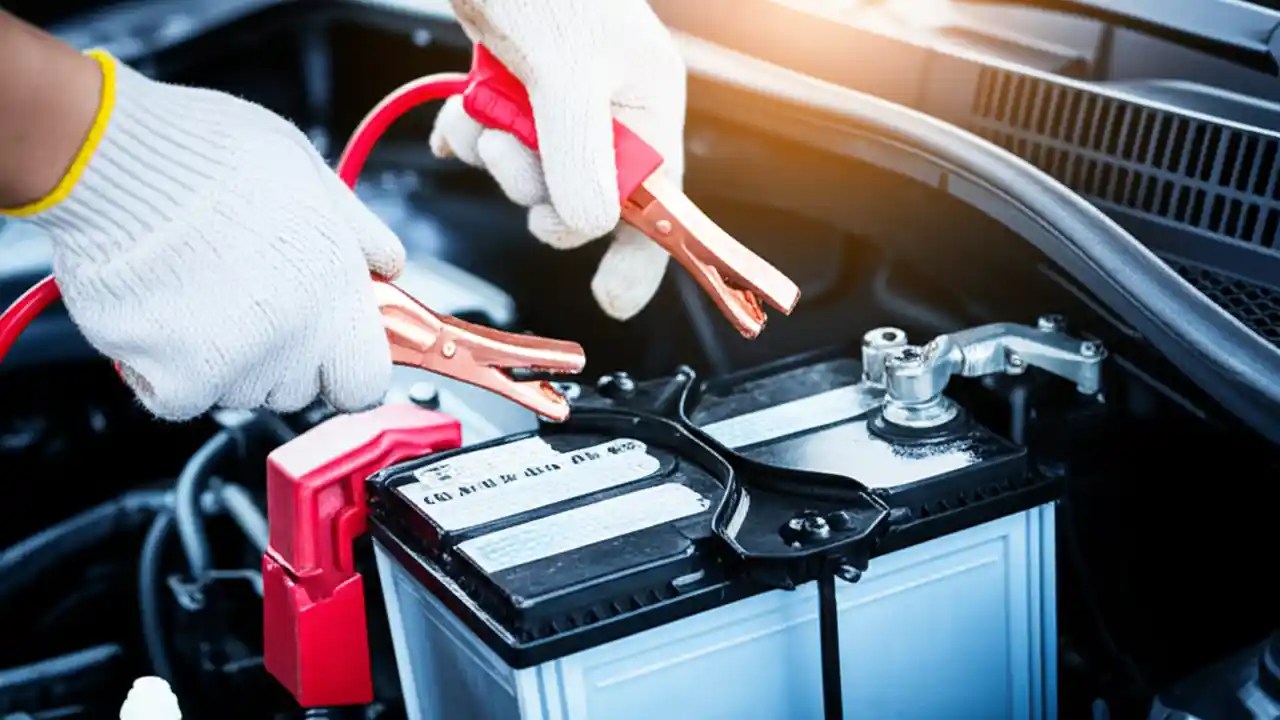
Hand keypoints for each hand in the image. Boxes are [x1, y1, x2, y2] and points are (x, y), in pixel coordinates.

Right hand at [24, 53, 404, 419]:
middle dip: (283, 355)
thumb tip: (386, 263)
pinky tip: (163, 313)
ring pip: (240, 392)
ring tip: (199, 289)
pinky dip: (167, 371)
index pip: (366, 381)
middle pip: (299, 388)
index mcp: (335, 290)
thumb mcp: (310, 173)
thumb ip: (358, 232)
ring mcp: (231, 363)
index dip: (348, 367)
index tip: (335, 350)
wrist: (109, 158)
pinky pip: (180, 398)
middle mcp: (291, 335)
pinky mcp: (170, 377)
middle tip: (250, 297)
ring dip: (224, 359)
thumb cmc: (205, 154)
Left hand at [436, 0, 686, 320]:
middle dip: (535, 184)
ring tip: (483, 115)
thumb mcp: (565, 70)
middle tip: (513, 149)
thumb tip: (590, 224)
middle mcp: (608, 107)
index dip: (641, 253)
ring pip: (531, 170)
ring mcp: (560, 100)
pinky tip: (461, 119)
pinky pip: (497, 139)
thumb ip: (580, 154)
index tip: (615, 297)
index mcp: (645, 102)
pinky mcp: (517, 87)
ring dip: (496, 153)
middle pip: (580, 194)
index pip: (659, 200)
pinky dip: (472, 134)